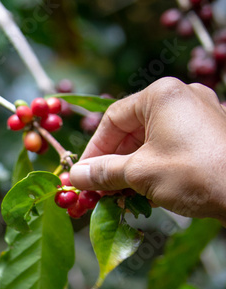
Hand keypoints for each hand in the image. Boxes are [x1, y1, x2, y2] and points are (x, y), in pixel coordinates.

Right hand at [69, 77, 225, 220]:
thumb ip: (103, 172)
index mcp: (162, 95)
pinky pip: (173, 146)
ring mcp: (201, 114)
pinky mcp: (213, 134)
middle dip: (113, 161)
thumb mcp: (140, 173)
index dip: (94, 149)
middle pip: (132, 128)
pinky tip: (146, 191)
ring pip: (152, 139)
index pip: (112, 119)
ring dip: (132, 167)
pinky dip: (155, 166)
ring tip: (121, 193)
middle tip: (99, 187)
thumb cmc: (195, 174)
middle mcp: (183, 97)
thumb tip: (75, 176)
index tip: (83, 174)